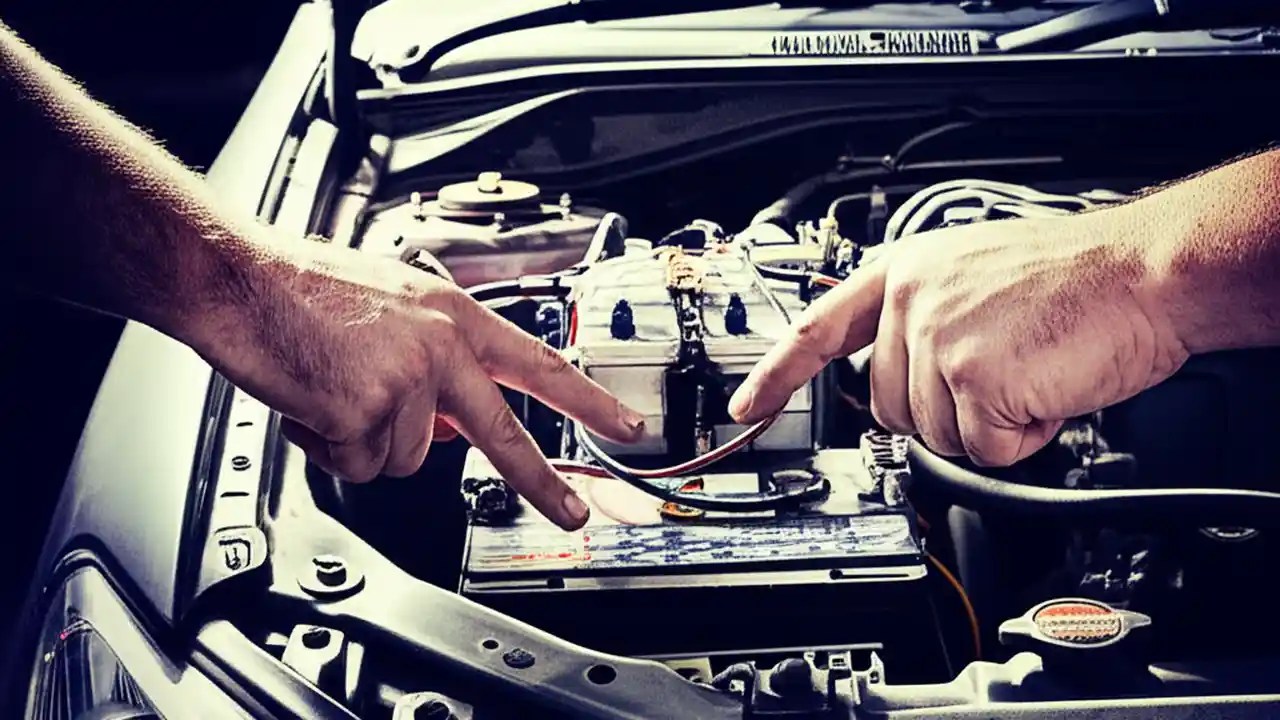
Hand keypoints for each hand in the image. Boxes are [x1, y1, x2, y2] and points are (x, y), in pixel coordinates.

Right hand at [191, 242, 643, 529]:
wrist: (239, 278)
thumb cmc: (304, 292)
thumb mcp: (393, 310)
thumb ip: (434, 365)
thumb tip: (450, 429)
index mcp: (453, 316)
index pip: (537, 364)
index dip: (587, 399)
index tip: (626, 424)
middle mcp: (440, 347)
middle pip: (503, 434)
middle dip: (542, 484)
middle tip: (574, 515)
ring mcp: (406, 380)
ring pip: (407, 459)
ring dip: (367, 441)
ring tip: (333, 390)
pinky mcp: (365, 411)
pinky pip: (358, 463)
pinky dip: (330, 446)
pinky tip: (314, 401)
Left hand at [730, 211, 1188, 465]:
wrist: (1143, 273)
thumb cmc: (1077, 278)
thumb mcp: (975, 276)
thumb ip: (923, 318)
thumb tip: (898, 377)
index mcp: (905, 272)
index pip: (819, 329)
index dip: (779, 375)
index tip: (748, 406)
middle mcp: (912, 302)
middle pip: (890, 407)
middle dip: (945, 411)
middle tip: (1002, 372)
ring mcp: (939, 338)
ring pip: (934, 434)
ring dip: (987, 424)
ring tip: (1030, 371)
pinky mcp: (973, 376)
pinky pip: (982, 448)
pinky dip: (1020, 438)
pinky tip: (1044, 391)